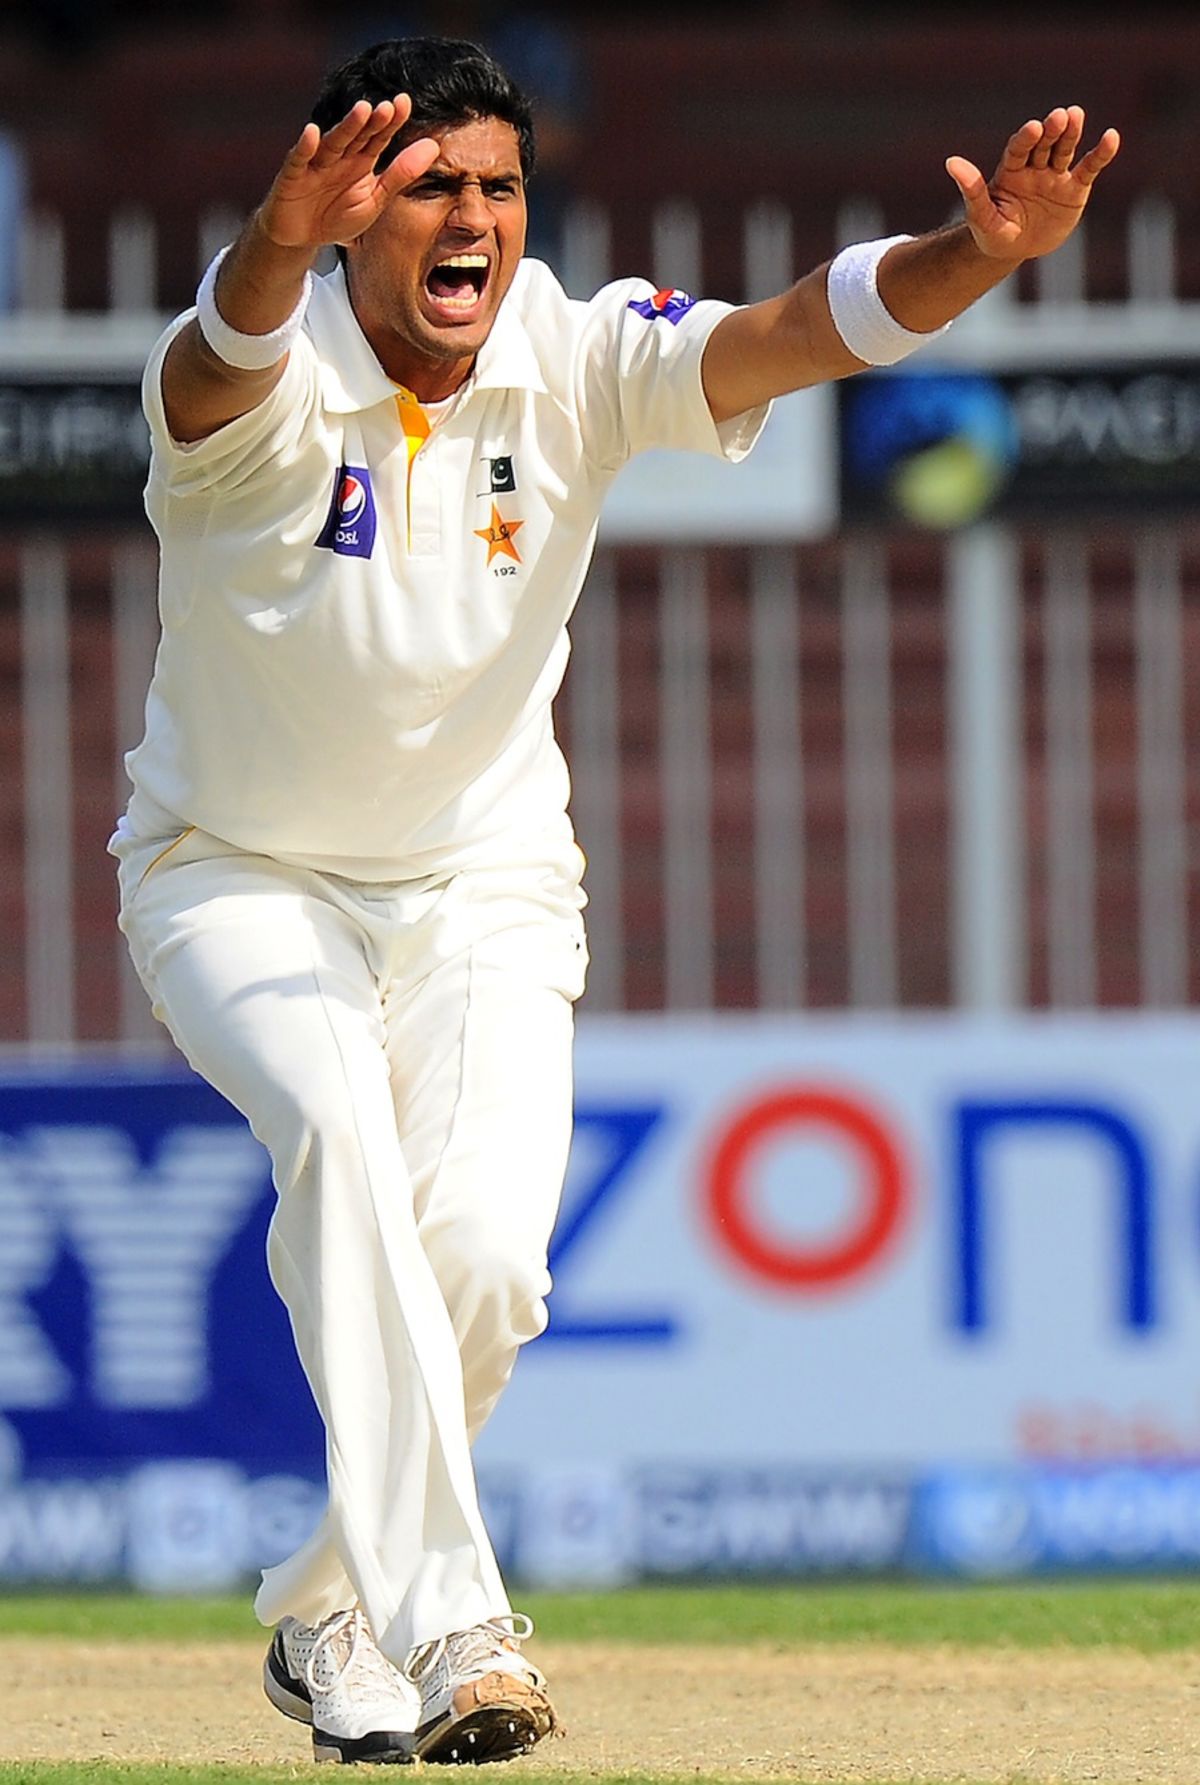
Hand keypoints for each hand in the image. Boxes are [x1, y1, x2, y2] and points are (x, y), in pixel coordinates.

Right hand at [258, 96, 439, 249]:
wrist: (301, 237)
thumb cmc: (337, 216)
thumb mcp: (375, 200)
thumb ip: (401, 174)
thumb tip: (434, 146)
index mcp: (360, 161)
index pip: (378, 137)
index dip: (391, 122)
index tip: (405, 102)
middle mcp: (339, 157)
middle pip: (357, 136)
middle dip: (371, 121)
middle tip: (388, 106)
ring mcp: (315, 164)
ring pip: (333, 143)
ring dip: (346, 127)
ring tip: (362, 110)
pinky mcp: (292, 177)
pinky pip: (299, 160)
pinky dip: (305, 147)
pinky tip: (312, 132)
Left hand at [946, 106, 1119, 263]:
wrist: (1015, 249)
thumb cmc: (993, 233)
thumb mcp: (981, 216)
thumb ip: (972, 189)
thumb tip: (951, 161)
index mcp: (1010, 171)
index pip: (1018, 149)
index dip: (1026, 138)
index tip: (1033, 128)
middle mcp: (1034, 167)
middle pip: (1044, 144)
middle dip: (1052, 131)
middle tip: (1060, 116)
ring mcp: (1055, 175)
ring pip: (1064, 150)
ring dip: (1071, 133)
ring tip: (1076, 115)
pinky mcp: (1075, 188)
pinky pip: (1089, 167)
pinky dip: (1101, 153)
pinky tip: (1112, 137)